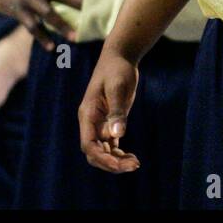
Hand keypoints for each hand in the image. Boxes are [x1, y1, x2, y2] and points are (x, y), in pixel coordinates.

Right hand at [78, 46, 139, 172]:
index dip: (102, 158)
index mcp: (87, 114)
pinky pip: (111, 146)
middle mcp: (91, 122)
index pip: (88, 145)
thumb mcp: (118, 88)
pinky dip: (119, 155)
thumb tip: (117, 134)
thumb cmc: (117, 69)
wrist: (119, 57)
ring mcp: (99, 124)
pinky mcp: (110, 123)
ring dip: (116, 161)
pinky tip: (133, 158)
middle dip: (110, 163)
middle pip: (94, 153)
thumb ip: (117, 111)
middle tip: (134, 165)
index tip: (120, 164)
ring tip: (135, 163)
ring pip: (103, 152)